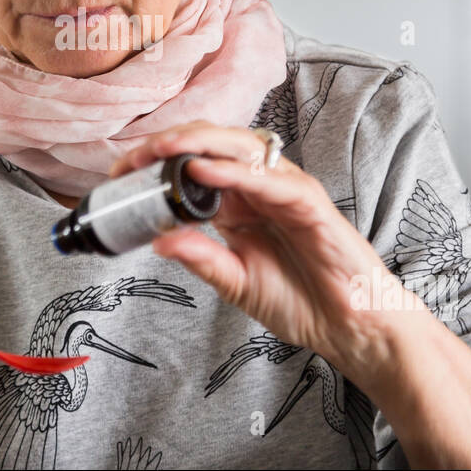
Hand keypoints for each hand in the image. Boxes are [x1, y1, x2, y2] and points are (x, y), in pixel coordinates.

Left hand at [108, 121, 415, 386]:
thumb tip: (156, 240)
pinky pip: (268, 178)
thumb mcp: (235, 282)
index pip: (193, 165)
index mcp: (239, 203)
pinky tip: (202, 169)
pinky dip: (233, 170)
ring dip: (195, 143)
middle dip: (169, 143)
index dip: (156, 162)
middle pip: (212, 144)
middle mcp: (260, 189)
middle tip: (132, 157)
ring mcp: (285, 190)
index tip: (120, 174)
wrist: (349, 327)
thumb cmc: (302, 301)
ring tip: (160, 149)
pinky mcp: (309, 203)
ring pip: (239, 147)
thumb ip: (200, 257)